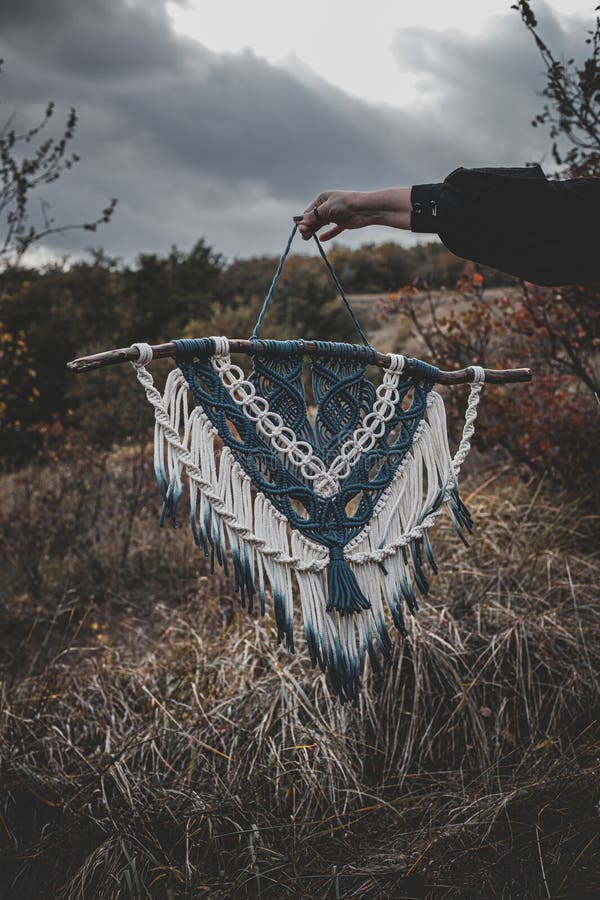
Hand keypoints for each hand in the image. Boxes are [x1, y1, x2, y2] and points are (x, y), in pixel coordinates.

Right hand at [294, 188, 411, 240]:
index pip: (309, 212)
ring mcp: (335, 215)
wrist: (365, 209)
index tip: (302, 230)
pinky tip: (322, 239)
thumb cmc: (344, 205)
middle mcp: (327, 206)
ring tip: (309, 238)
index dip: (304, 221)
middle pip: (314, 219)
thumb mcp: (325, 210)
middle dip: (308, 227)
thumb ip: (312, 217)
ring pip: (322, 225)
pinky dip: (328, 234)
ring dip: (315, 231)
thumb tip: (298, 221)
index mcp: (322, 199)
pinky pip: (333, 230)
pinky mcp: (343, 222)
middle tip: (305, 236)